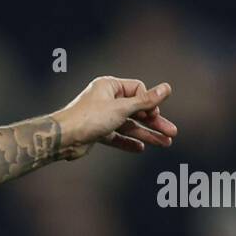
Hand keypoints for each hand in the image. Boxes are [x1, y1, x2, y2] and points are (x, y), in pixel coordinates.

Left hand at [50, 76, 178, 160]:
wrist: (63, 138)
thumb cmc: (90, 118)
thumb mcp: (122, 108)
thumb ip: (147, 100)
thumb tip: (167, 88)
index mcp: (109, 86)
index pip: (138, 90)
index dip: (148, 102)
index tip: (152, 115)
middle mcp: (106, 99)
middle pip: (136, 109)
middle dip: (154, 122)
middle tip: (172, 133)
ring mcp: (101, 116)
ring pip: (129, 124)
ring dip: (146, 134)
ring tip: (165, 144)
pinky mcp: (97, 131)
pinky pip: (117, 136)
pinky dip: (128, 142)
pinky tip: (141, 148)